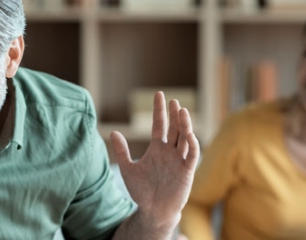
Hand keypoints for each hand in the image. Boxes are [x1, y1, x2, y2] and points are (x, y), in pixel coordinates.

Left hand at [111, 91, 199, 227]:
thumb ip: (122, 151)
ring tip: (182, 111)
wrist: (153, 210)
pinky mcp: (187, 171)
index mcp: (157, 149)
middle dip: (174, 115)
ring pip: (184, 138)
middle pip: (174, 128)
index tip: (159, 95)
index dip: (159, 110)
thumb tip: (113, 132)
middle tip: (174, 101)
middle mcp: (169, 152)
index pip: (159, 125)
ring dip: (184, 125)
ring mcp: (179, 160)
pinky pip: (191, 155)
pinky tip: (189, 134)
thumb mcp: (128, 169)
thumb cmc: (141, 191)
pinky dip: (192, 144)